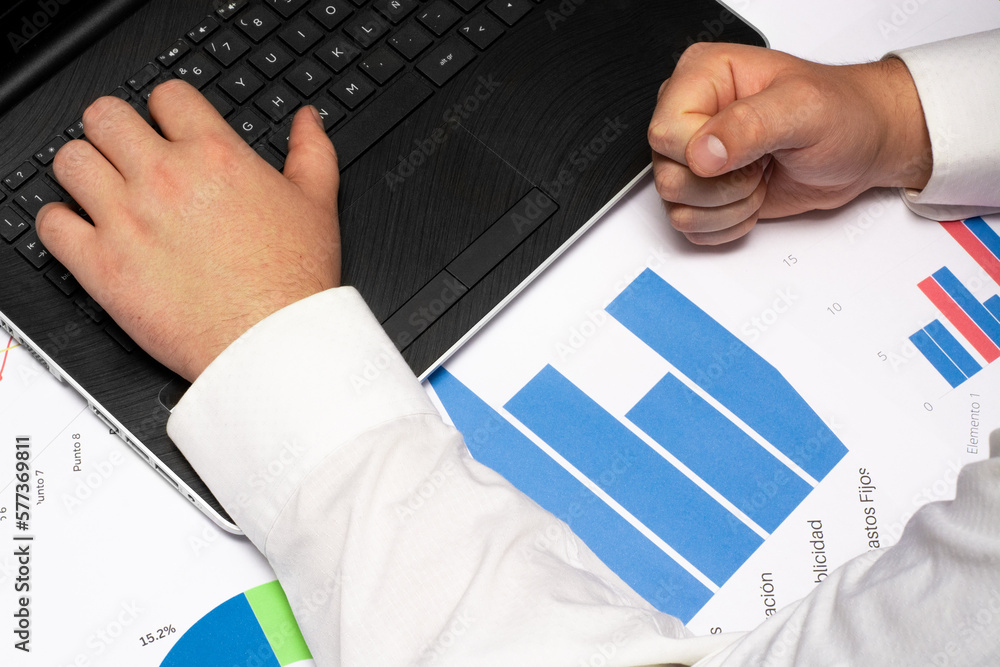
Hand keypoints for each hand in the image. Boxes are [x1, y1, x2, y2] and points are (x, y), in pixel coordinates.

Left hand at [36, 79, 339, 380]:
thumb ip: (311, 152)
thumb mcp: (318, 204)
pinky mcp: (102, 266)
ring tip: (101, 190)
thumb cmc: (294, 281)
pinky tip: (84, 232)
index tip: (169, 128)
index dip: (167, 109)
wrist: (273, 343)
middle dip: (114, 130)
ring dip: (84, 170)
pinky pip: (50, 225)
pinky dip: (59, 224)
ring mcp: (127, 220)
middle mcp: (165, 179)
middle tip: (126, 153)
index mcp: (215, 157)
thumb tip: (307, 121)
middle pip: (105, 116)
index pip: (167, 96)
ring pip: (70, 161)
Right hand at [648, 43, 931, 244]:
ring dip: (730, 207)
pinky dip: (730, 224)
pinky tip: (755, 195)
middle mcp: (691, 118)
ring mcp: (694, 159)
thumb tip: (704, 152)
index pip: (665, 132)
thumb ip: (750, 124)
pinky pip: (692, 228)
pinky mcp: (703, 194)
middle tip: (761, 162)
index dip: (704, 154)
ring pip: (677, 208)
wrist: (863, 145)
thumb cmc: (844, 114)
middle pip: (667, 176)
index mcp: (702, 78)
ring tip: (761, 176)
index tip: (750, 150)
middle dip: (724, 185)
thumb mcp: (804, 108)